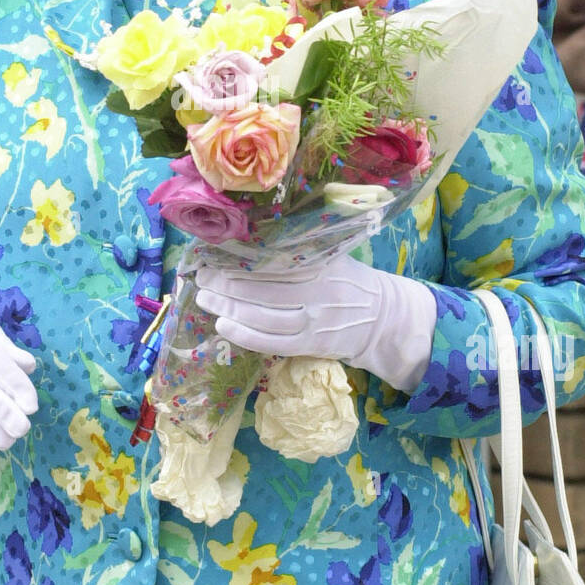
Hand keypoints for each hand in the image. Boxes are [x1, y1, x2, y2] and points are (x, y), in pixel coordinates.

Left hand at [195, 253, 436, 393]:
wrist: (383, 319)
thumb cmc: (350, 282)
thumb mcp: (333, 255)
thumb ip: (299, 249)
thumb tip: (249, 239)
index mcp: (321, 263)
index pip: (270, 261)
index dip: (238, 260)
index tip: (214, 256)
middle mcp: (317, 291)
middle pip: (262, 288)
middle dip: (225, 283)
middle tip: (202, 278)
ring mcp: (313, 321)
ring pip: (262, 315)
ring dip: (228, 307)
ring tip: (205, 299)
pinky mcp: (310, 345)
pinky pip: (271, 342)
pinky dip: (244, 334)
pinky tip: (223, 325)